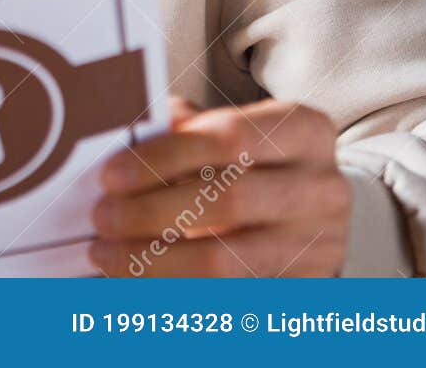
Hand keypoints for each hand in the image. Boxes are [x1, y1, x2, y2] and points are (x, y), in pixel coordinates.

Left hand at [87, 96, 350, 276]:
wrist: (315, 210)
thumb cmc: (255, 162)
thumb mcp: (230, 130)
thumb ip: (183, 128)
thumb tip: (120, 139)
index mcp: (304, 130)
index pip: (228, 137)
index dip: (163, 157)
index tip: (110, 175)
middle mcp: (322, 188)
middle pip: (228, 201)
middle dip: (151, 211)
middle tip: (103, 217)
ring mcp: (321, 245)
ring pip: (228, 261)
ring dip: (154, 261)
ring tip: (107, 255)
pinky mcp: (306, 291)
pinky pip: (229, 298)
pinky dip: (175, 292)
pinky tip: (137, 283)